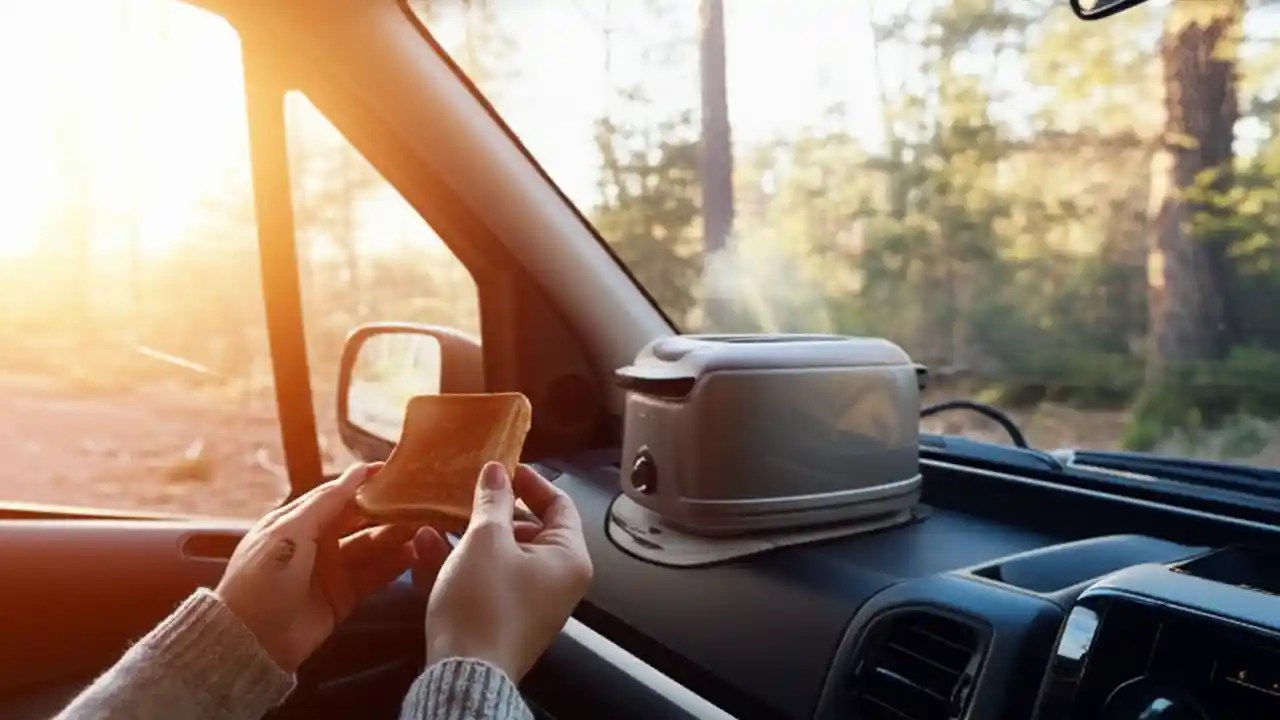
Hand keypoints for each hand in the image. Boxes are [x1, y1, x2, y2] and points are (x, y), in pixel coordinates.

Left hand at [216, 463, 450, 672]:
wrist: (251, 639)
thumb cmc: (263, 577)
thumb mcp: (289, 532)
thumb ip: (326, 503)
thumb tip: (357, 472)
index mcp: (298, 521)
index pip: (338, 495)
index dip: (364, 482)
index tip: (395, 470)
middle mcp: (317, 542)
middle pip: (359, 520)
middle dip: (386, 511)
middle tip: (419, 502)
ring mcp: (332, 570)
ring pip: (371, 547)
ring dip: (395, 537)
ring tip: (424, 527)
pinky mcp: (344, 596)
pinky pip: (374, 575)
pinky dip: (394, 565)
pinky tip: (414, 554)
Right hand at [422, 463, 592, 680]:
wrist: (463, 674)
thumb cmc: (484, 603)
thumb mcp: (485, 541)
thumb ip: (493, 501)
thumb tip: (497, 471)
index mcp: (568, 558)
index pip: (560, 504)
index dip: (530, 481)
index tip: (501, 466)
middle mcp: (556, 580)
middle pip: (528, 530)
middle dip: (490, 511)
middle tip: (463, 492)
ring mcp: (528, 602)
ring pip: (498, 556)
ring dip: (465, 536)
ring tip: (434, 516)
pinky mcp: (500, 619)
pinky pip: (482, 580)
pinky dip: (458, 564)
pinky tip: (423, 545)